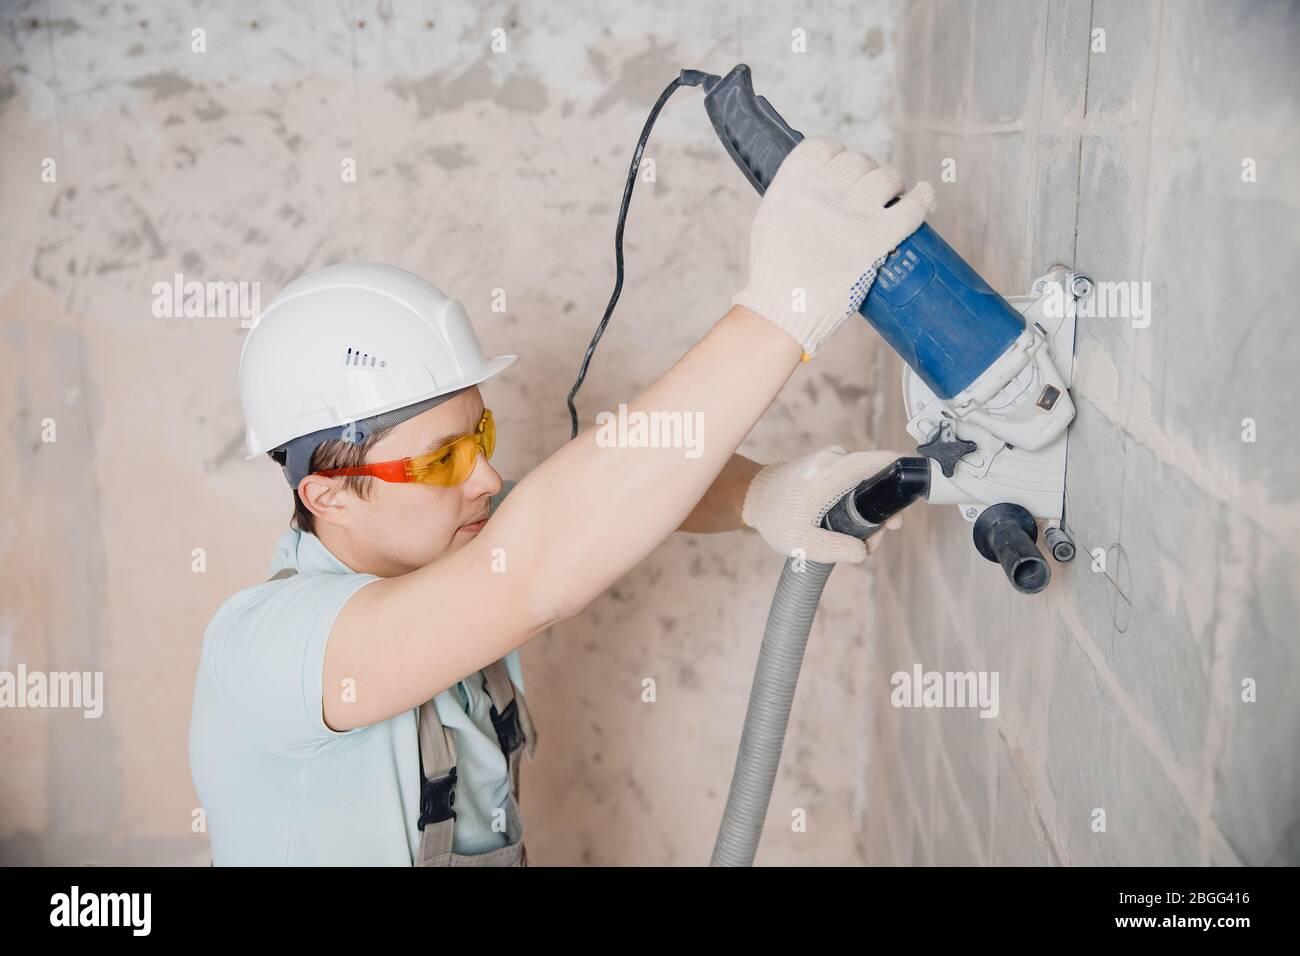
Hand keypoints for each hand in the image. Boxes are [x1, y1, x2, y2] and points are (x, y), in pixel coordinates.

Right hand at [732, 136, 934, 356]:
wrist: (786, 310)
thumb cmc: (776, 270)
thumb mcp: (770, 218)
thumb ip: (793, 193)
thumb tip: (819, 181)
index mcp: (794, 185)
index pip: (824, 146)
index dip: (836, 156)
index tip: (840, 171)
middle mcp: (825, 192)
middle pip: (857, 160)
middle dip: (863, 173)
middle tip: (864, 195)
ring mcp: (854, 213)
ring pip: (886, 178)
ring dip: (890, 186)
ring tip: (887, 200)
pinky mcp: (878, 237)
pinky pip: (913, 207)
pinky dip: (923, 198)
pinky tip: (924, 194)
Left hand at [741, 446, 907, 564]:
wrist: (752, 497)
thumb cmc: (775, 515)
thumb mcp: (801, 541)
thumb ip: (834, 549)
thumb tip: (862, 553)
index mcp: (834, 471)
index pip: (879, 462)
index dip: (904, 470)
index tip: (922, 480)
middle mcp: (837, 459)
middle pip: (878, 480)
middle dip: (883, 511)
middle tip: (874, 541)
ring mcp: (833, 461)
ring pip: (867, 483)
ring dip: (870, 510)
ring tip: (860, 540)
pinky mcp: (830, 466)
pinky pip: (856, 481)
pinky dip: (859, 502)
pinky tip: (851, 527)